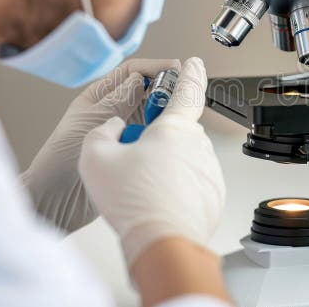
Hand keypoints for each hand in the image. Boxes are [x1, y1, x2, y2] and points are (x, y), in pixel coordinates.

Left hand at [20, 58, 180, 233]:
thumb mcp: (90, 122)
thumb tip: (140, 77)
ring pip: (156, 114)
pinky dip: (166, 134)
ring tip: (182, 114)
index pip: (133, 71)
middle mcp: (117, 110)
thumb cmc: (61, 159)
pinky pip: (156, 137)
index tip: (176, 68)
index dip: (155, 67)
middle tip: (185, 93)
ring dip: (168, 112)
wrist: (56, 199)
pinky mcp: (136, 152)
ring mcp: (127, 131)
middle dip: (167, 89)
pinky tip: (175, 136)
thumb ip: (117, 100)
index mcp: (101, 95)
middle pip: (149, 90)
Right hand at [79, 57, 225, 267]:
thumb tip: (113, 126)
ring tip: (141, 188)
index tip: (191, 63)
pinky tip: (155, 202)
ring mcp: (209, 170)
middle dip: (157, 137)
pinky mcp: (213, 194)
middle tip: (133, 156)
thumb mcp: (96, 156)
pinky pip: (192, 181)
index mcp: (175, 126)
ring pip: (183, 157)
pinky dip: (176, 187)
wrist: (163, 245)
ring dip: (165, 164)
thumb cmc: (134, 202)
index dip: (188, 72)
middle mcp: (198, 144)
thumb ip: (102, 130)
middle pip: (176, 129)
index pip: (188, 87)